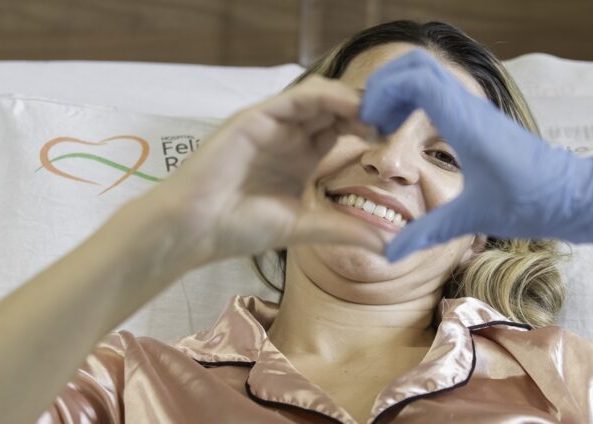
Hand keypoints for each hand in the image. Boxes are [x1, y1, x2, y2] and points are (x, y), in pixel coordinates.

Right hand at [156, 76, 385, 266]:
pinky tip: (351, 108)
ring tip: (378, 113)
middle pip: (336, 109)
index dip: (371, 129)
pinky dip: (327, 97)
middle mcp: (289, 136)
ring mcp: (272, 124)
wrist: (194, 230)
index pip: (343, 129)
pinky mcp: (256, 117)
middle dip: (369, 110)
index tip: (398, 140)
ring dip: (352, 101)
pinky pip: (298, 97)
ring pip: (320, 97)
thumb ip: (343, 230)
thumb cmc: (237, 228)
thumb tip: (388, 245)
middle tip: (397, 120)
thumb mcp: (303, 228)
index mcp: (301, 157)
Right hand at [360, 50, 592, 260]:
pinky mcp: (483, 119)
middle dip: (386, 84)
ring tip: (387, 128)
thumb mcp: (472, 219)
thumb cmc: (530, 203)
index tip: (370, 123)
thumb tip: (389, 254)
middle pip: (417, 65)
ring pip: (429, 74)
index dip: (383, 90)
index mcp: (465, 122)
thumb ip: (427, 233)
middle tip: (373, 121)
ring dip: (401, 92)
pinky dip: (417, 101)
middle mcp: (470, 107)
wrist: (576, 196)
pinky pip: (442, 92)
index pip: (416, 76)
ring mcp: (478, 109)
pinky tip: (413, 135)